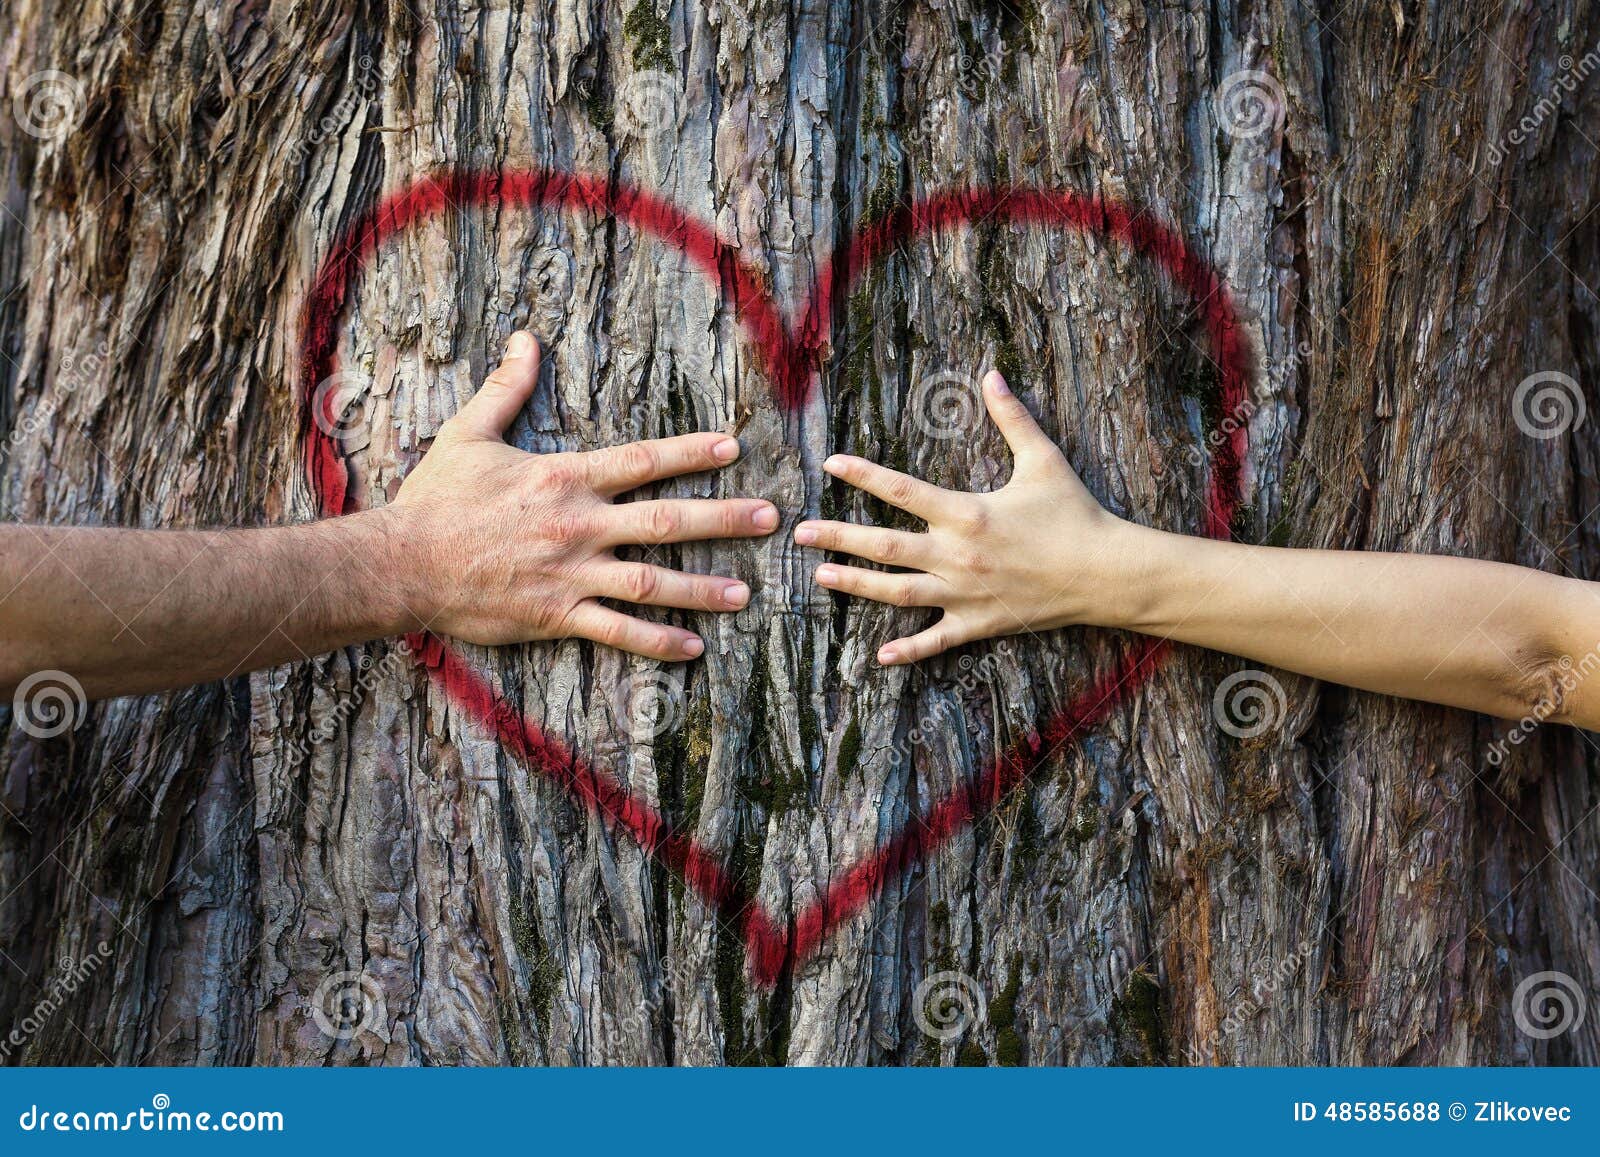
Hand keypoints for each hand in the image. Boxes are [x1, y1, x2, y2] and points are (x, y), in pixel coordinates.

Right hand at [388, 331, 777, 659]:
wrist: (402, 562)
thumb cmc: (435, 498)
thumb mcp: (468, 432)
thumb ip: (506, 388)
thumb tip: (523, 339)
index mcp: (565, 479)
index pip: (642, 461)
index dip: (691, 452)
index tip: (733, 447)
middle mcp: (579, 526)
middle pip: (666, 520)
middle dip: (723, 518)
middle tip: (770, 518)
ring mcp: (571, 575)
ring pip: (652, 582)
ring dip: (702, 589)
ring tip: (746, 593)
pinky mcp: (556, 616)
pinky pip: (617, 632)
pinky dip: (657, 641)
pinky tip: (693, 648)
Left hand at [795, 370, 1139, 665]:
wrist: (1105, 573)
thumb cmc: (1075, 513)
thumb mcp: (1043, 459)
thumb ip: (1012, 418)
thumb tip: (991, 374)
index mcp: (967, 513)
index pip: (902, 490)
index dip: (863, 475)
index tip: (830, 465)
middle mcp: (957, 555)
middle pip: (884, 546)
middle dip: (839, 537)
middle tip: (800, 532)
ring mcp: (965, 593)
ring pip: (898, 592)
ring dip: (856, 586)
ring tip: (821, 577)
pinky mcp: (979, 623)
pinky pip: (937, 640)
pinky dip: (909, 649)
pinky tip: (880, 655)